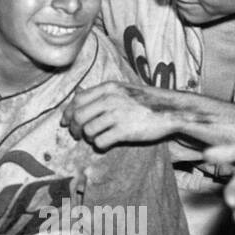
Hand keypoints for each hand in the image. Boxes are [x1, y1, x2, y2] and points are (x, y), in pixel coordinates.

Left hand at [60, 81, 178, 149]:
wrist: (170, 110)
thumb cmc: (147, 101)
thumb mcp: (123, 89)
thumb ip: (101, 92)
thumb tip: (77, 94)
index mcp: (109, 88)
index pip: (78, 100)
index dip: (67, 112)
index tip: (65, 122)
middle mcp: (110, 100)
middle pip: (79, 116)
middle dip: (74, 128)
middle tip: (77, 135)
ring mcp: (117, 115)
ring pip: (88, 130)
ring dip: (87, 137)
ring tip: (94, 139)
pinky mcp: (124, 131)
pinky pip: (100, 142)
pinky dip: (99, 146)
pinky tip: (105, 144)